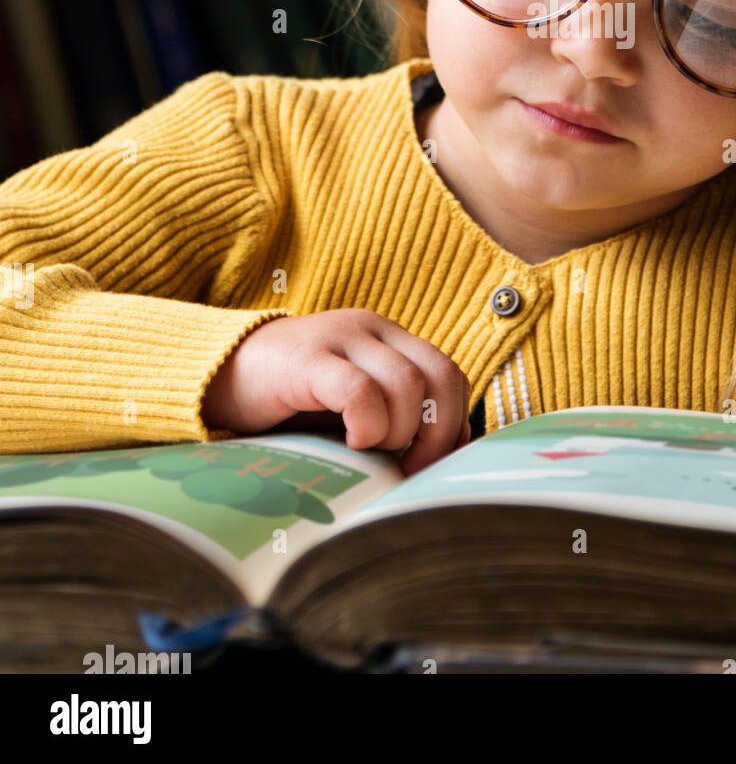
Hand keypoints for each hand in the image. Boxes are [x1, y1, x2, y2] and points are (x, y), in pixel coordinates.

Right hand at [201, 310, 472, 474]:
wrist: (218, 374)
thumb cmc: (290, 401)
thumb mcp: (351, 405)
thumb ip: (393, 415)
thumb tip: (440, 455)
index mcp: (390, 338)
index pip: (449, 375)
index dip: (453, 424)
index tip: (432, 464)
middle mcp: (373, 329)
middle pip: (439, 376)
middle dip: (437, 433)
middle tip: (410, 469)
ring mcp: (341, 338)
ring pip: (406, 383)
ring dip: (398, 431)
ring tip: (368, 451)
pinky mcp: (308, 358)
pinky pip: (359, 389)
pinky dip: (367, 423)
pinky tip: (351, 442)